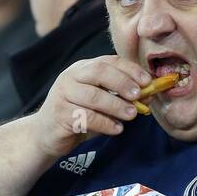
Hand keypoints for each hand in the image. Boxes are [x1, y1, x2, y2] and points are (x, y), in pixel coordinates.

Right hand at [30, 55, 152, 158]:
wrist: (47, 133)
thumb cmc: (79, 114)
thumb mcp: (100, 101)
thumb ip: (120, 95)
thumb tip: (149, 94)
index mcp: (82, 69)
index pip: (108, 61)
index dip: (129, 69)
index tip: (147, 81)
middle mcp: (71, 77)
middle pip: (99, 72)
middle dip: (122, 83)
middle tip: (138, 96)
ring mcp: (63, 95)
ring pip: (93, 96)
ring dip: (116, 105)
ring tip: (132, 115)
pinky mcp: (60, 114)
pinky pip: (85, 117)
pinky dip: (104, 123)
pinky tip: (117, 129)